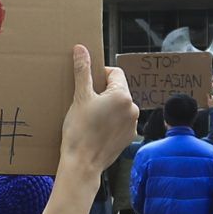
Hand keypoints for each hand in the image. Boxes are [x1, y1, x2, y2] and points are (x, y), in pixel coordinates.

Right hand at [41, 48, 136, 213]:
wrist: (82, 164)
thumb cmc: (79, 131)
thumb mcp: (79, 97)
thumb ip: (82, 71)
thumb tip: (81, 48)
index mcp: (123, 95)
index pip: (114, 73)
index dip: (99, 76)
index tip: (87, 86)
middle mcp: (133, 108)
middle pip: (117, 89)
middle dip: (102, 92)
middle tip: (85, 102)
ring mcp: (132, 125)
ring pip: (119, 106)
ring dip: (106, 107)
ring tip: (90, 117)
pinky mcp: (128, 137)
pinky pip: (120, 121)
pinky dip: (110, 121)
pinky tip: (95, 129)